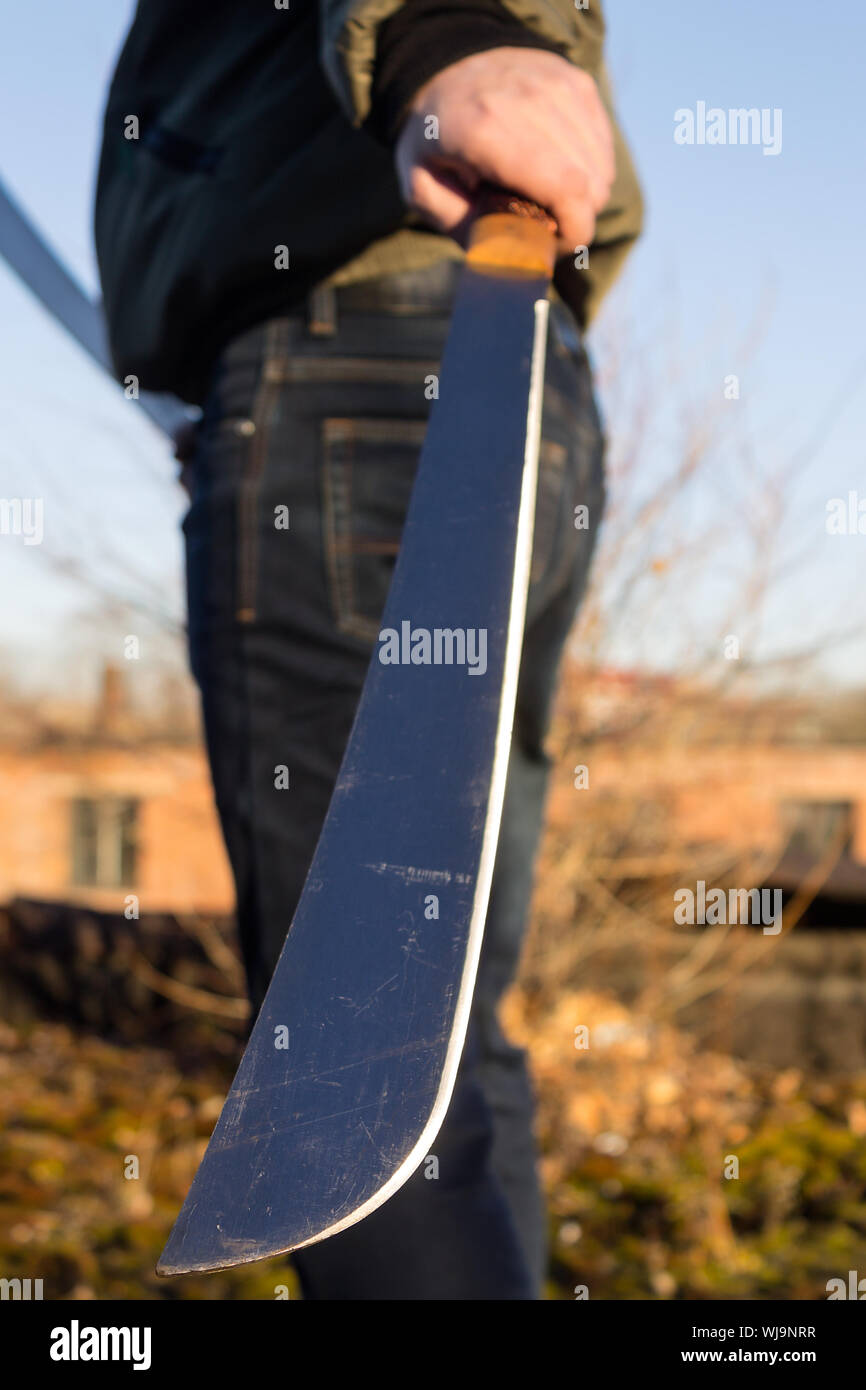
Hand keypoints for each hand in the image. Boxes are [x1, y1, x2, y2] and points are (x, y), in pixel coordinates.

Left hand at [394, 47, 614, 254]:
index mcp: (488, 129)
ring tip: (550, 199)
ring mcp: (558, 85)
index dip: (575, 230)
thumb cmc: (432, 137)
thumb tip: (505, 258)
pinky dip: (590, 166)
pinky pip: (603, 143)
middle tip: (547, 227)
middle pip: (590, 182)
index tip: (560, 247)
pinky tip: (560, 170)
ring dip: (585, 195)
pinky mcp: (575, 81)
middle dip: (578, 219)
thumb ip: (460, 226)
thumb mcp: (422, 187)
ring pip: (602, 165)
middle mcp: (530, 99)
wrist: (443, 67)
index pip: (567, 188)